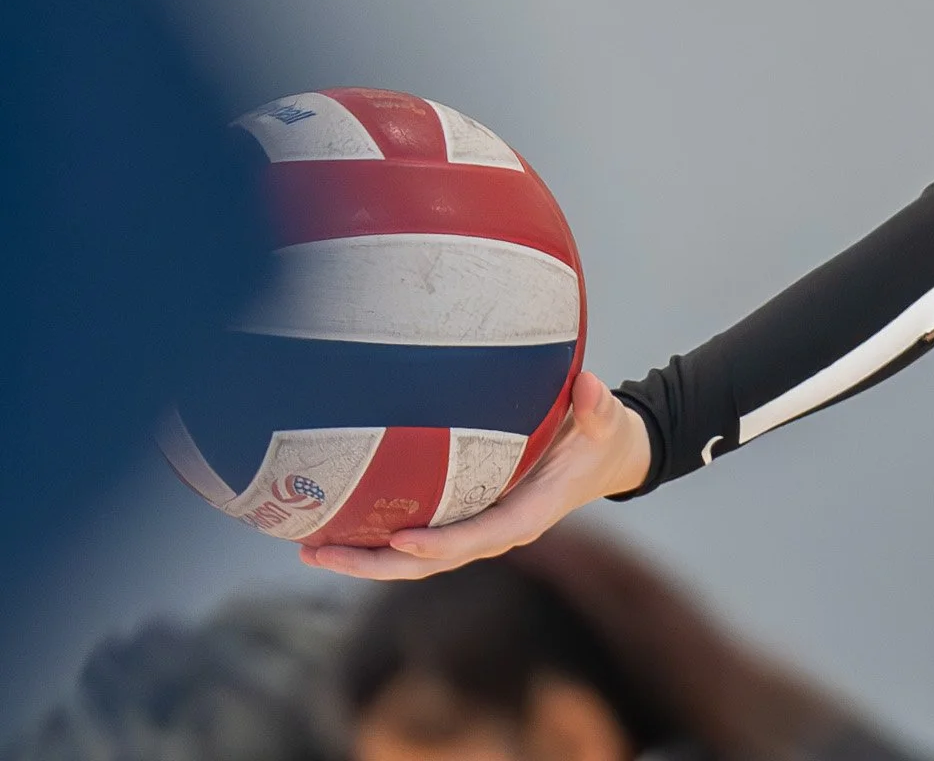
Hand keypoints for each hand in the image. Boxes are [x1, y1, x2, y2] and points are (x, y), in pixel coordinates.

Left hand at [297, 371, 652, 580]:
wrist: (604, 457)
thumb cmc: (600, 438)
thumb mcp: (606, 421)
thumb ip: (598, 407)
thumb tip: (588, 385)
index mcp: (529, 514)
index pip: (479, 536)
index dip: (440, 544)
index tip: (400, 540)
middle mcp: (497, 530)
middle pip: (431, 561)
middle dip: (376, 563)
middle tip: (321, 552)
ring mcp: (479, 527)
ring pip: (417, 558)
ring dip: (366, 558)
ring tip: (312, 549)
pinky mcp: (467, 517)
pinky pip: (420, 538)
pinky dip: (380, 541)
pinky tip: (342, 527)